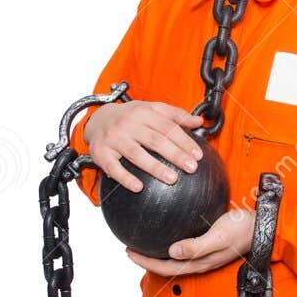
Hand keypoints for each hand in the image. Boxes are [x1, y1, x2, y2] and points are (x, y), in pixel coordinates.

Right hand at [82, 100, 204, 192]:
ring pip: (136, 154)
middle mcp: (128, 125)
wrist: (97, 119)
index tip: (198, 155)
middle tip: (191, 167)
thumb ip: (175, 115)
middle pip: (155, 140)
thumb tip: (198, 121)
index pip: (168, 127)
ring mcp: (113, 139)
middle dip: (175, 155)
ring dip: (155, 168)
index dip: (184, 141)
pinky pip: (113, 167)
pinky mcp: (100, 153)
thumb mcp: (152, 109)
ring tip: (172, 178)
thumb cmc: (130, 116)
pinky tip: (138, 187)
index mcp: (143, 113)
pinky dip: (125, 178)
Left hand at [126, 207, 253, 276]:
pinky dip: (172, 244)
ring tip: (146, 242)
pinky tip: (170, 231)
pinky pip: (184, 248)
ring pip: (175, 258)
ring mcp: (205, 254)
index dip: (145, 262)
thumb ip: (196, 246)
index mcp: (199, 263)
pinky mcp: (210, 244)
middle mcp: (200, 261)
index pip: (165, 268)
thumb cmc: (242, 229)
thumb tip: (171, 251)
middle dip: (147, 259)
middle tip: (131, 247)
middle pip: (167, 265)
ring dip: (158, 253)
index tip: (128, 251)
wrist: (263, 226)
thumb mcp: (218, 236)